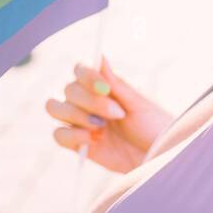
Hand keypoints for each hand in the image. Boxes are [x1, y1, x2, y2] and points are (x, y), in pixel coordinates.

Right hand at [45, 55, 172, 173]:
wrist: (157, 156)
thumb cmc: (153, 126)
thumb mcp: (138, 103)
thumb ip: (116, 83)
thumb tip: (100, 56)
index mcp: (103, 86)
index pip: (80, 70)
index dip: (87, 76)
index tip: (105, 88)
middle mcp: (87, 100)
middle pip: (69, 89)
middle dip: (91, 102)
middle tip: (118, 114)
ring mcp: (80, 121)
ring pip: (55, 108)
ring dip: (78, 115)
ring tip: (102, 127)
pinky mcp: (76, 143)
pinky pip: (59, 134)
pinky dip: (74, 135)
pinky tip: (95, 140)